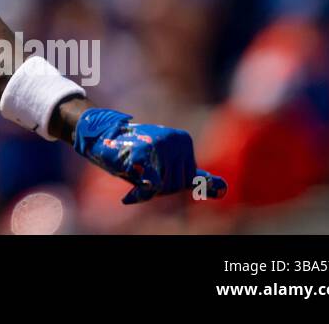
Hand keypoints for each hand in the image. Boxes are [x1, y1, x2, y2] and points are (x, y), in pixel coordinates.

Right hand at [73, 107, 227, 204]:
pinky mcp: (145, 151)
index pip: (186, 179)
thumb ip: (195, 177)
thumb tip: (226, 189)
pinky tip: (132, 182)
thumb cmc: (135, 153)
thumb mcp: (169, 163)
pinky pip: (153, 184)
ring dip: (147, 186)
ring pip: (164, 187)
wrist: (102, 136)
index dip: (167, 182)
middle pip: (176, 184)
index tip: (153, 167)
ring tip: (135, 167)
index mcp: (183, 140)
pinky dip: (141, 191)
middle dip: (159, 185)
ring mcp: (161, 145)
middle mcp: (176, 140)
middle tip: (141, 168)